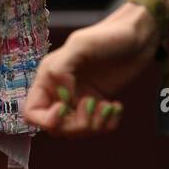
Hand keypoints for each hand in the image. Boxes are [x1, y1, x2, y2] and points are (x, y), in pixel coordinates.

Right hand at [22, 1, 160, 136]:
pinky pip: (98, 129)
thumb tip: (63, 99)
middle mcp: (61, 91)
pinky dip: (108, 123)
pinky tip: (116, 106)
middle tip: (93, 104)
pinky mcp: (98, 105)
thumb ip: (61, 70)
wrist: (137, 38)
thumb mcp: (80, 46)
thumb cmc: (108, 37)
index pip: (32, 112)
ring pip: (77, 131)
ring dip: (95, 124)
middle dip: (76, 124)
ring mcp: (80, 99)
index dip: (45, 119)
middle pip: (56, 128)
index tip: (65, 108)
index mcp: (49, 76)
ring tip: (109, 106)